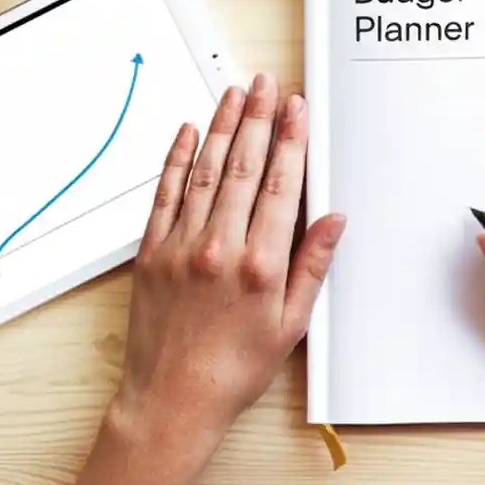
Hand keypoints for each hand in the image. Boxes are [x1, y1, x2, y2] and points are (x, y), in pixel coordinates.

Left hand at [71, 74, 346, 484]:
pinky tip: (187, 131)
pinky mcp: (151, 252)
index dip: (291, 140)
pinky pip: (165, 193)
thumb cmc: (233, 370)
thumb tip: (332, 220)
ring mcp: (181, 246)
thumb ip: (313, 265)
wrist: (172, 400)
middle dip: (258, 118)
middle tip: (266, 84)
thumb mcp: (291, 324)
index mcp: (260, 264)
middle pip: (243, 166)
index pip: (280, 185)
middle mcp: (219, 247)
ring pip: (204, 169)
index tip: (296, 110)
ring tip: (234, 94)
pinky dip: (176, 157)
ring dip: (221, 126)